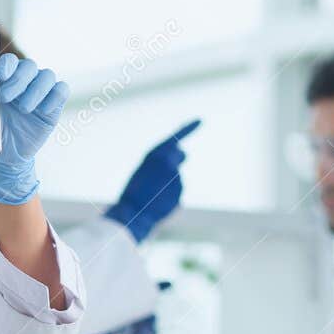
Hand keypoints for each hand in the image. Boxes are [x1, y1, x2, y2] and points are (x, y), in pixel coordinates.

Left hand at [0, 54, 69, 205]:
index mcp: (3, 80)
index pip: (9, 61)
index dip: (7, 65)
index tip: (0, 76)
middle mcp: (23, 84)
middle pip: (29, 66)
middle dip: (18, 79)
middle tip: (5, 98)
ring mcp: (39, 95)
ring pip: (47, 75)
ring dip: (36, 89)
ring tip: (23, 109)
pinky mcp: (52, 108)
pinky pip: (61, 90)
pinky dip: (55, 96)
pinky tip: (43, 110)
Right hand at [105, 119, 200, 242]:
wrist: (133, 213)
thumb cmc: (134, 192)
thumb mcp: (144, 170)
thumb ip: (163, 160)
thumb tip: (184, 154)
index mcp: (155, 154)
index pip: (176, 137)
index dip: (189, 128)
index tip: (200, 120)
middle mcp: (169, 162)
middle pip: (180, 155)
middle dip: (177, 159)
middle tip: (168, 168)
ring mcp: (177, 177)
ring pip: (177, 178)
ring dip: (168, 184)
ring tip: (153, 194)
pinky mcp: (181, 192)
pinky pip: (177, 192)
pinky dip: (170, 197)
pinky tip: (159, 202)